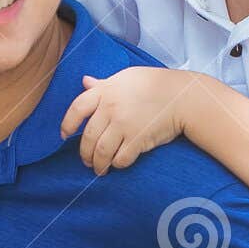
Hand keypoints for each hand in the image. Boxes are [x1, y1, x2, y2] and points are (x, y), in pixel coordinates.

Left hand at [59, 67, 200, 174]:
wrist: (183, 96)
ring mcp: (123, 124)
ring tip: (100, 170)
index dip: (67, 124)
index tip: (65, 135)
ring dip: (98, 165)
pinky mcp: (137, 139)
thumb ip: (103, 83)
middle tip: (86, 162)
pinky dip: (117, 165)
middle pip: (87, 137)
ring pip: (101, 152)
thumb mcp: (126, 77)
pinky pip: (120, 159)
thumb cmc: (155, 84)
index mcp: (105, 91)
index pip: (77, 108)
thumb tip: (84, 81)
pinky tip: (118, 164)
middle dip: (84, 154)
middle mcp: (110, 108)